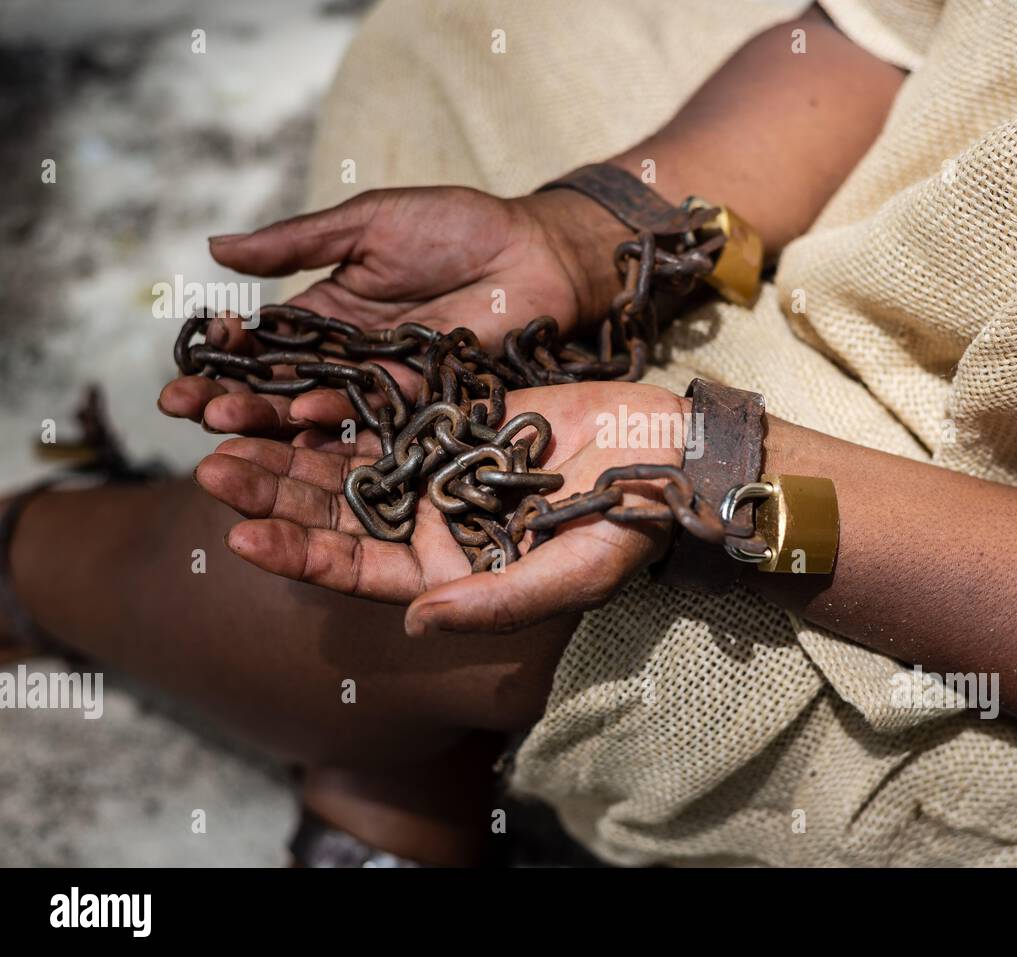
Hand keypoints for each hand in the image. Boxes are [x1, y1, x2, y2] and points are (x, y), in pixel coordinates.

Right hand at [159, 186, 628, 435]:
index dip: (223, 353)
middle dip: (231, 396)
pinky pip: (374, 414)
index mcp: (328, 310)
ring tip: (225, 426)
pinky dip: (338, 419)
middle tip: (184, 410)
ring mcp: (384, 381)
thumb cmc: (455, 227)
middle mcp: (348, 354)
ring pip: (318, 406)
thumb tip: (216, 249)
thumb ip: (299, 243)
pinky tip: (301, 422)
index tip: (182, 366)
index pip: (263, 340)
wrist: (535, 252)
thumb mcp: (368, 224)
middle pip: (280, 383)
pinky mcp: (424, 399)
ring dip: (271, 417)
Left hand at [193, 382, 690, 634]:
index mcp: (453, 573)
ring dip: (293, 450)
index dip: (300, 555)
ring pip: (351, 462)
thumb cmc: (629, 525)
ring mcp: (442, 470)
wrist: (670, 453)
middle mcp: (436, 526)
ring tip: (229, 431)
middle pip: (340, 515)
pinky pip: (387, 414)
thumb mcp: (570, 573)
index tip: (241, 536)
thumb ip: (494, 602)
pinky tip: (292, 393)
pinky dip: (341, 406)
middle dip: (276, 496)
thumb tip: (414, 624)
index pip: (361, 571)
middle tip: (213, 472)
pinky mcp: (456, 419)